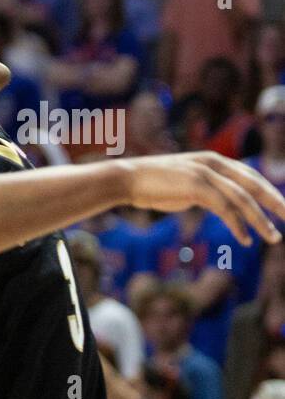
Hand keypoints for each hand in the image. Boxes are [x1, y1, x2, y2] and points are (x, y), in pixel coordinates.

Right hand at [122, 152, 284, 246]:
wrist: (129, 179)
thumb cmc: (156, 184)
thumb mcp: (187, 184)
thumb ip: (208, 189)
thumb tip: (224, 206)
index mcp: (213, 160)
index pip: (250, 175)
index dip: (269, 191)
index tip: (282, 208)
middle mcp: (213, 162)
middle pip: (253, 183)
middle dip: (275, 202)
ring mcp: (204, 173)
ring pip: (242, 198)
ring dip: (260, 220)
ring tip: (273, 237)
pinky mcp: (195, 186)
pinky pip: (224, 208)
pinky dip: (238, 224)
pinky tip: (245, 239)